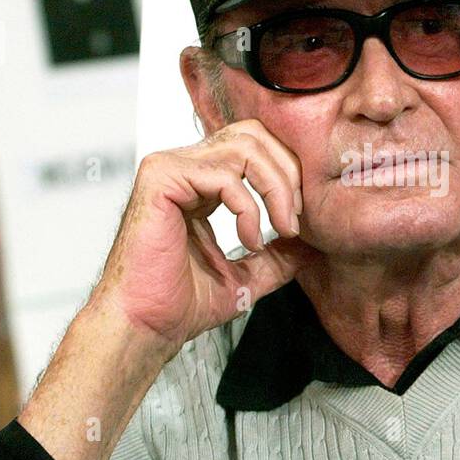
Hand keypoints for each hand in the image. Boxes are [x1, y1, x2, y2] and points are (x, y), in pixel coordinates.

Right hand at [90, 119, 320, 357]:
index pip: (255, 147)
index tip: (299, 221)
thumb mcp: (246, 276)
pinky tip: (249, 241)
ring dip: (276, 190)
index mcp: (200, 182)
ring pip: (246, 148)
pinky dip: (250, 209)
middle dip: (288, 174)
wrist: (145, 325)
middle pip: (254, 134)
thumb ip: (278, 255)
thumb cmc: (181, 304)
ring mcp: (170, 167)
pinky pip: (225, 175)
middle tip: (295, 221)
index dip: (287, 174)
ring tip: (282, 230)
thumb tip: (313, 243)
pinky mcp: (161, 178)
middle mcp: (184, 167)